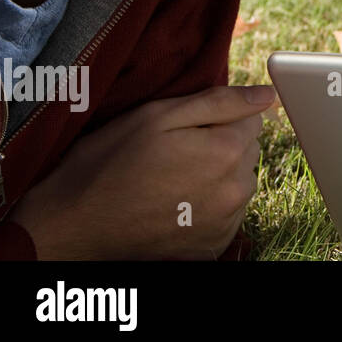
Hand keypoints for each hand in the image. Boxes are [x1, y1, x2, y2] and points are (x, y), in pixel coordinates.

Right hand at [9, 84, 275, 258]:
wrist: (74, 226)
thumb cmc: (110, 163)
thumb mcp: (158, 116)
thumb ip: (220, 102)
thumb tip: (267, 95)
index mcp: (227, 151)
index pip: (253, 118)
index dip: (219, 118)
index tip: (185, 129)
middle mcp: (236, 189)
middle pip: (249, 150)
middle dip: (221, 144)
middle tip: (173, 153)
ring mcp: (226, 221)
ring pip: (239, 181)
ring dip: (217, 175)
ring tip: (170, 180)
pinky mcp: (213, 245)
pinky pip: (228, 212)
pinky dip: (210, 204)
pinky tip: (175, 203)